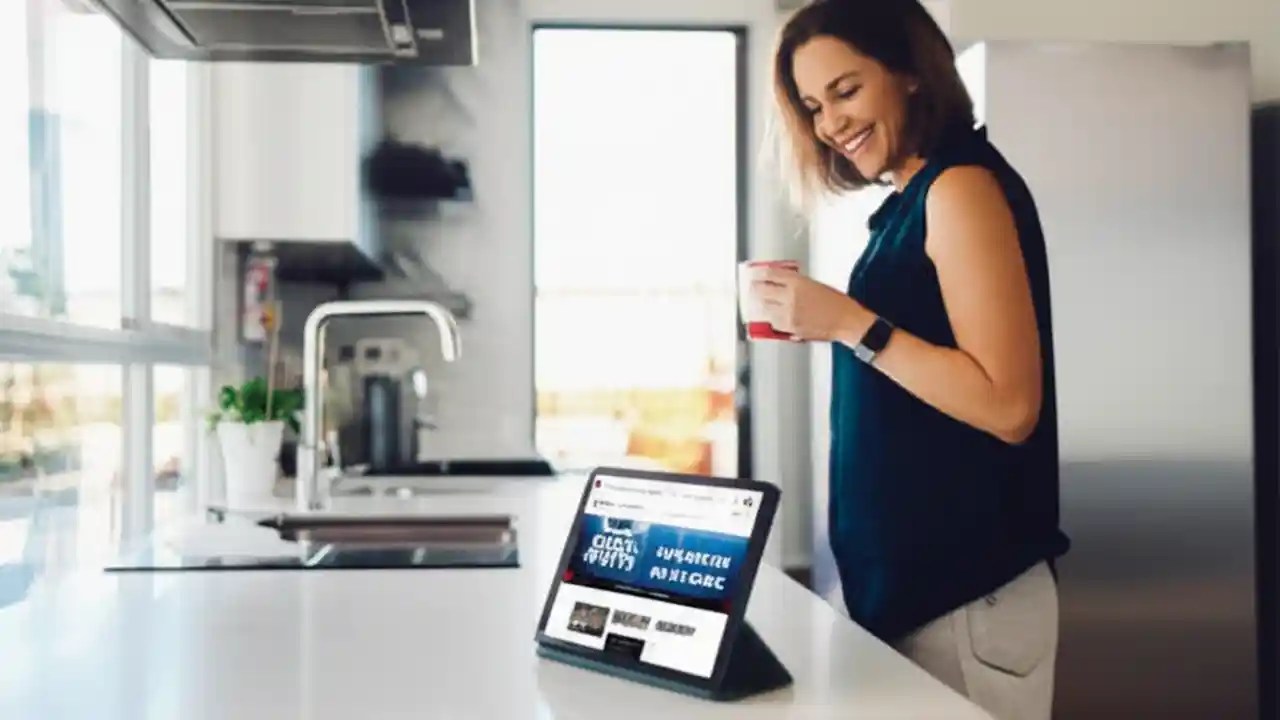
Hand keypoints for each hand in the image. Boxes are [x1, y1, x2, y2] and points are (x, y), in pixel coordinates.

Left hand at [753, 267, 872, 342]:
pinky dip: (772, 320)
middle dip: (756, 290)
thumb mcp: (815, 285)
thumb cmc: (837, 303)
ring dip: (763, 306)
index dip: (759, 273)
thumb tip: (782, 285)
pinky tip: (775, 317)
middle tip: (754, 289)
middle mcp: (790, 297)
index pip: (770, 275)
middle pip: (762, 291)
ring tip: (762, 304)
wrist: (847, 321)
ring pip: (765, 309)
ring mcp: (789, 314)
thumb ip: (797, 284)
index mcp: (798, 282)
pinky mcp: (791, 328)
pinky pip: (774, 324)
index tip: (754, 273)